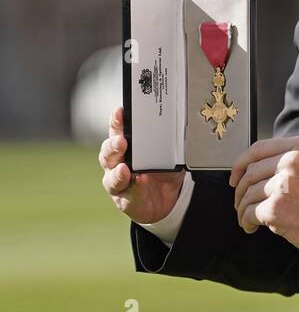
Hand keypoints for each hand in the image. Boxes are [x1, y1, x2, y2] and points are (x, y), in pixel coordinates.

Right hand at [99, 105, 184, 222]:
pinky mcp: (124, 199)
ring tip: (126, 167)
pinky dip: (134, 187)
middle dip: (114, 145)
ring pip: (111, 176)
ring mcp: (118, 181)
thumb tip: (177, 128)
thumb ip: (169, 141)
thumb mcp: (170, 152)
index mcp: (125, 145)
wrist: (168, 197)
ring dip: (118, 171)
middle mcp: (116, 162)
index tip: (120, 112)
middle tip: (122, 141)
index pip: (117, 130)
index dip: (116, 121)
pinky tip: (141, 181)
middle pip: (108, 152)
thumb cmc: (164, 169)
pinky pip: (127, 193)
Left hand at [229, 134, 298, 261]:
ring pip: (248, 194)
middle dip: (241, 191)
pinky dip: (246, 222)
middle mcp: (292, 161)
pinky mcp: (278, 209)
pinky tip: (251, 228)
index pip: (259, 148)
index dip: (240, 164)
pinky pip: (250, 213)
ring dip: (243, 208)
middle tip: (241, 203)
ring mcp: (284, 184)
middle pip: (250, 172)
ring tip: (247, 219)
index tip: (235, 177)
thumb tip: (259, 172)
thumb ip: (294, 161)